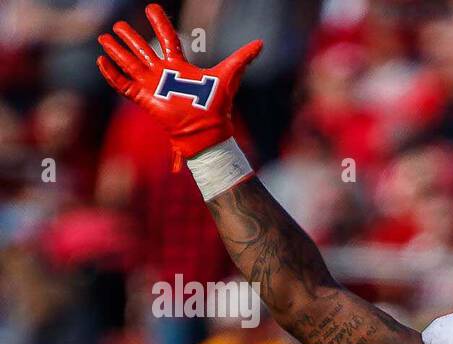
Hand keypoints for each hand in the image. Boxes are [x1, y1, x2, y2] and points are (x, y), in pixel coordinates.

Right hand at [96, 3, 261, 171]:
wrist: (207, 132)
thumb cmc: (217, 107)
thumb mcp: (229, 76)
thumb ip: (242, 58)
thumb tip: (261, 43)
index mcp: (180, 66)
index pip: (167, 39)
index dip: (159, 23)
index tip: (150, 7)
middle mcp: (163, 74)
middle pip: (142, 51)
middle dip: (130, 38)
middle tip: (117, 26)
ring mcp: (152, 86)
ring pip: (129, 64)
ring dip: (116, 51)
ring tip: (103, 38)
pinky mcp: (144, 98)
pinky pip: (123, 84)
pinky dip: (111, 74)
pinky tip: (102, 61)